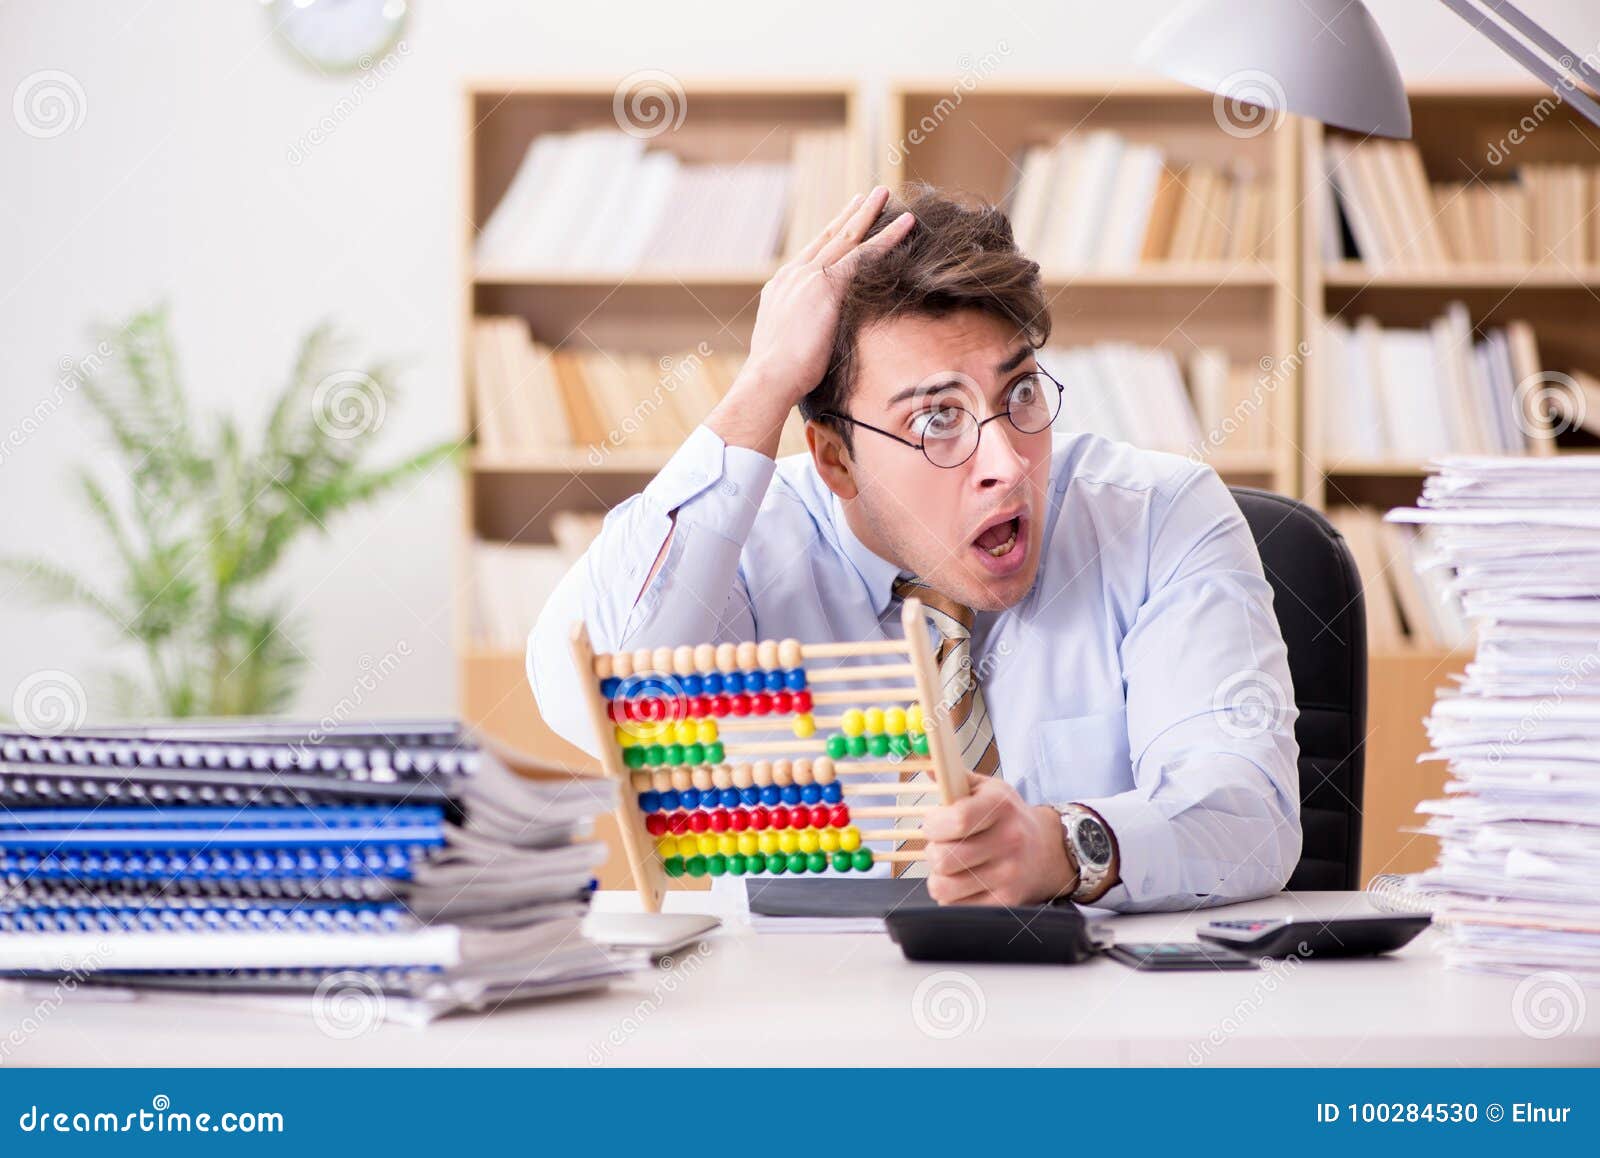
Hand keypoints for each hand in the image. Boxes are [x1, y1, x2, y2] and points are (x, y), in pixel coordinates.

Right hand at [707, 186, 915, 457]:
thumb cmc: (776, 377)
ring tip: (885, 194)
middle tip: (866, 195)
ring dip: (869, 214)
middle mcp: (794, 274)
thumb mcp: (784, 346)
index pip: (811, 255)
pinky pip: (865, 253)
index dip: (830, 237)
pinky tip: (906, 224)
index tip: (842, 223)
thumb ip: (797, 333)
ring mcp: (810, 276)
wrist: (768, 378)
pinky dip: (888, 236)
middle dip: (849, 214)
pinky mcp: (828, 285)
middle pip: (828, 237)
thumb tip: (807, 345)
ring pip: (847, 236)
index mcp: (782, 287)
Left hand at [920, 776, 1076, 906]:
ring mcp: (1009, 876)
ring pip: (943, 887)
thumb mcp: (988, 789)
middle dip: (932, 851)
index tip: (932, 824)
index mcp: (1001, 807)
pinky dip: (951, 897)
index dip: (932, 824)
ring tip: (951, 865)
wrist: (1046, 849)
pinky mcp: (1005, 902)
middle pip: (943, 858)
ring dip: (938, 877)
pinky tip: (963, 881)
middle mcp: (1009, 841)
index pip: (956, 820)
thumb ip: (953, 777)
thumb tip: (926, 764)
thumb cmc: (1007, 816)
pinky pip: (955, 907)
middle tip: (942, 845)